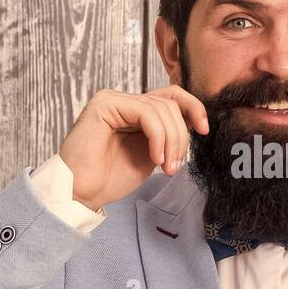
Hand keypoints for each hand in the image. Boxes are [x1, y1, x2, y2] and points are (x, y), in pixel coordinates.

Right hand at [57, 86, 208, 211]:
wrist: (82, 193)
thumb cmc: (111, 177)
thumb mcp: (153, 153)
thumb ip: (168, 135)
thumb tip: (196, 122)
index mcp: (135, 109)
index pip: (173, 95)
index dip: (194, 108)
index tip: (205, 130)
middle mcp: (124, 100)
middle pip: (171, 102)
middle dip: (182, 136)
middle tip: (175, 165)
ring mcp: (113, 99)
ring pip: (162, 108)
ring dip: (172, 141)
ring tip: (166, 167)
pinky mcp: (105, 105)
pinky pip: (146, 113)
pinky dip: (158, 137)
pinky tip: (155, 158)